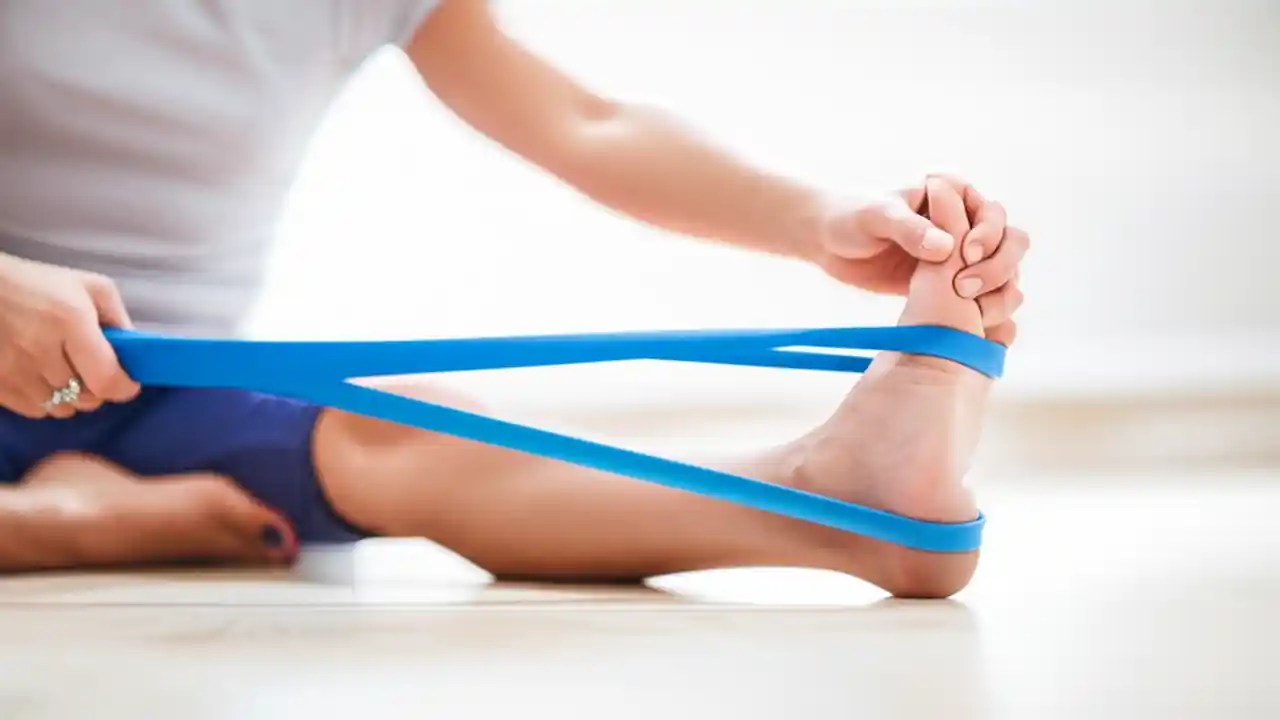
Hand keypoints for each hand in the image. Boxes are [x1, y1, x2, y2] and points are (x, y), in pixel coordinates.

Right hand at [0, 254, 140, 418]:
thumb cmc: (35, 284)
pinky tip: (41, 378)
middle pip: (86, 398)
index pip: (106, 378)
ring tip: (64, 372)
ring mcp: (12, 369)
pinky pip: (33, 410)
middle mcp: (39, 349)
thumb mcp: (87, 285)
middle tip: (94, 372)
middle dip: (98, 389)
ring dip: (71, 397)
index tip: (129, 384)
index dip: (124, 388)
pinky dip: (44, 400)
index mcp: (69, 321)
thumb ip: (117, 317)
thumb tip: (134, 350)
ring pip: (61, 408)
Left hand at [815, 174, 1028, 328]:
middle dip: (998, 265)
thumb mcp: (876, 217)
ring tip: (973, 310)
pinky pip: (982, 294)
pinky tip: (970, 322)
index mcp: (954, 193)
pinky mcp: (951, 280)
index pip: (992, 213)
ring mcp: (961, 252)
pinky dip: (983, 307)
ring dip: (997, 290)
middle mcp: (965, 220)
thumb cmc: (850, 217)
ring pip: (1002, 270)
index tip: (966, 254)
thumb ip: (909, 228)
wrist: (828, 240)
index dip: (987, 235)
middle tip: (967, 287)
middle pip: (1009, 242)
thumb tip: (947, 248)